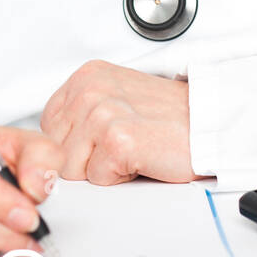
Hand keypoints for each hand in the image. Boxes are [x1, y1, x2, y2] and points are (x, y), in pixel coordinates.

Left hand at [40, 60, 201, 184]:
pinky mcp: (117, 140)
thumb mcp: (115, 100)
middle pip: (56, 151)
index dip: (73, 146)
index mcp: (86, 77)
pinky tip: (142, 157)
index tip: (100, 142)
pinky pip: (98, 180)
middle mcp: (90, 89)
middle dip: (86, 160)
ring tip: (133, 150)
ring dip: (104, 170)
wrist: (210, 123)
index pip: (47, 128)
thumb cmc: (169, 118)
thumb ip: (80, 117)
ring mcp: (102, 113)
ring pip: (73, 169)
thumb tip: (51, 150)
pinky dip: (122, 178)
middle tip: (122, 145)